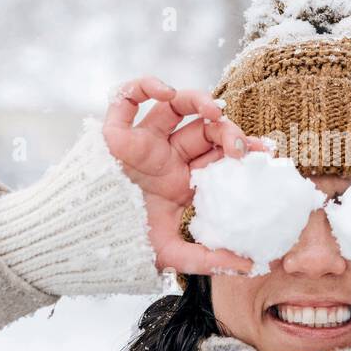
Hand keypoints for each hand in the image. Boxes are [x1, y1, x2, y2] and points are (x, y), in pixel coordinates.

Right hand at [102, 76, 271, 275]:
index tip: (266, 153)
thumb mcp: (173, 254)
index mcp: (182, 181)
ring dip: (199, 100)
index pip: (219, 156)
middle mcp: (166, 157)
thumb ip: (209, 259)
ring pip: (175, 107)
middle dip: (229, 131)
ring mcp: (142, 142)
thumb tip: (252, 265)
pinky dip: (144, 85)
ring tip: (215, 111)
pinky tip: (165, 92)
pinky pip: (127, 97)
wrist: (84, 242)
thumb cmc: (125, 245)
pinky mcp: (115, 133)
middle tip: (244, 146)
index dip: (244, 150)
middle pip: (204, 130)